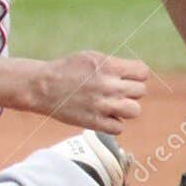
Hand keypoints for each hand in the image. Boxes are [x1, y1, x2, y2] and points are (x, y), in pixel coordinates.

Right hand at [32, 50, 149, 133]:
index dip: (136, 75)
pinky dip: (114, 124)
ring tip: (113, 105)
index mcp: (108, 67)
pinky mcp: (94, 122)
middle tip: (116, 91)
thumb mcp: (91, 57)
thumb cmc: (67, 69)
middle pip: (140, 91)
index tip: (126, 77)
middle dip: (130, 91)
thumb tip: (135, 75)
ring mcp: (102, 105)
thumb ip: (114, 65)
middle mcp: (108, 86)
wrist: (42, 86)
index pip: (143, 73)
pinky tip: (104, 116)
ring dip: (126, 108)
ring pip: (135, 111)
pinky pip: (119, 128)